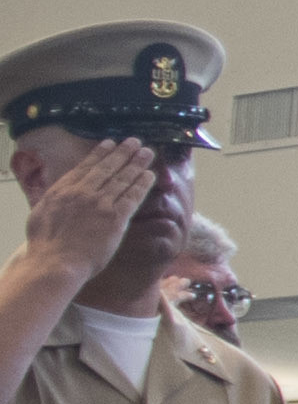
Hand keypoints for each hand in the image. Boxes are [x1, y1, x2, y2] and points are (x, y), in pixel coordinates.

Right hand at [13, 136, 152, 288]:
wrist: (55, 262)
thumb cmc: (44, 245)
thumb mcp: (39, 214)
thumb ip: (52, 200)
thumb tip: (59, 193)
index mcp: (62, 190)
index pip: (85, 167)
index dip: (99, 153)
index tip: (109, 143)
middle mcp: (82, 192)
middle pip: (107, 168)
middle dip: (122, 153)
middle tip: (135, 141)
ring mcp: (100, 204)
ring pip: (122, 179)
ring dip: (136, 163)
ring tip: (147, 152)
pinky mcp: (115, 218)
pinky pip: (132, 196)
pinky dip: (142, 184)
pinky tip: (150, 175)